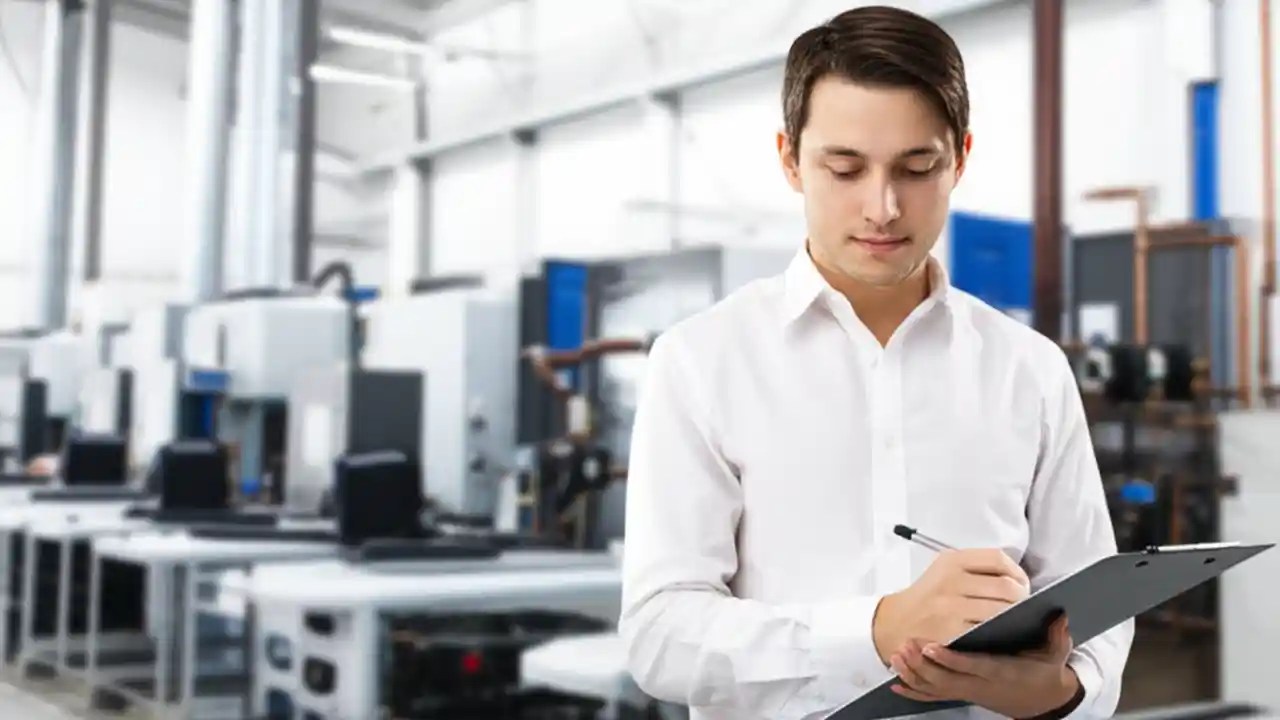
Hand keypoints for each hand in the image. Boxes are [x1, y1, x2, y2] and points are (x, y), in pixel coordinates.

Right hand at [873, 549, 1029, 662]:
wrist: (895, 623)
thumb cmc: (927, 597)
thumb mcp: (944, 570)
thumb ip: (976, 568)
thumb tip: (1017, 578)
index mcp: (951, 561)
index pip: (997, 558)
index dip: (1017, 572)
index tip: (1021, 584)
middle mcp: (951, 581)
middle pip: (1006, 587)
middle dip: (1021, 599)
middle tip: (1022, 606)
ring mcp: (951, 608)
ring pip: (1001, 611)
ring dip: (1015, 618)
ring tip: (1014, 620)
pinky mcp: (951, 633)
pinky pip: (988, 631)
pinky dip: (1000, 633)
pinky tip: (999, 634)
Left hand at [889, 613, 1080, 718]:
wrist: (1042, 701)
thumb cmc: (1044, 673)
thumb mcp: (1056, 656)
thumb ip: (1057, 637)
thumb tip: (1061, 617)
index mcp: (1002, 673)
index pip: (973, 666)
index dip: (951, 659)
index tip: (931, 646)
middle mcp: (981, 685)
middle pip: (946, 679)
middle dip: (922, 664)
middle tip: (903, 644)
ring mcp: (969, 691)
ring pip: (936, 688)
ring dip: (913, 674)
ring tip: (895, 656)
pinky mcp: (963, 694)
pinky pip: (934, 697)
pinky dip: (915, 690)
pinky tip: (896, 683)